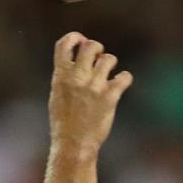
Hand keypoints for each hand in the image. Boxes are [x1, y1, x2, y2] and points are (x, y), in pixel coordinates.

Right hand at [47, 33, 132, 157]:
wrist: (74, 144)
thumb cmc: (64, 122)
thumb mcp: (57, 95)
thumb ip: (66, 76)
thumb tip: (78, 60)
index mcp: (61, 76)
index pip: (65, 44)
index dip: (75, 37)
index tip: (81, 42)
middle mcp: (78, 77)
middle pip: (91, 46)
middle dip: (97, 49)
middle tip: (98, 60)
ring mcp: (94, 86)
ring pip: (109, 59)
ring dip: (110, 64)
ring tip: (107, 76)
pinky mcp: (110, 97)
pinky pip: (125, 77)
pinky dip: (124, 79)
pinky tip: (120, 85)